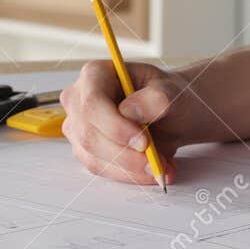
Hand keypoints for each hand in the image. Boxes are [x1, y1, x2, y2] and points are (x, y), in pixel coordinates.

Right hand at [60, 61, 196, 185]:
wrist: (170, 115)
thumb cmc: (167, 97)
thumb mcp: (171, 91)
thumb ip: (156, 98)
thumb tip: (130, 111)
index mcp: (95, 74)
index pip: (93, 104)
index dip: (115, 127)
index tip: (144, 143)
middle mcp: (78, 99)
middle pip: (90, 134)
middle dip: (125, 154)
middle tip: (156, 162)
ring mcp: (78, 126)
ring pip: (94, 156)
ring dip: (130, 168)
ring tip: (161, 166)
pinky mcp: (84, 149)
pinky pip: (100, 169)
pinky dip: (128, 175)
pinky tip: (151, 171)